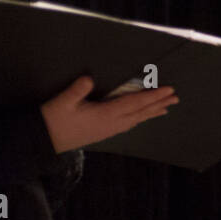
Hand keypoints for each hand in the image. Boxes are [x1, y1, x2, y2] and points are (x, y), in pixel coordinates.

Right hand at [40, 76, 177, 153]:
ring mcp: (109, 130)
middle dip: (159, 103)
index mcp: (105, 115)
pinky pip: (128, 124)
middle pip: (140, 112)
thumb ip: (76, 90)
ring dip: (152, 111)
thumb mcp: (62, 102)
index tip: (167, 90)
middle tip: (176, 97)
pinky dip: (140, 118)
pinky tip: (143, 117)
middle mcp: (112, 124)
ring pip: (136, 119)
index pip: (134, 103)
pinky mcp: (104, 132)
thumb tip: (89, 79)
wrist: (44, 141)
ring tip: (167, 107)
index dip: (152, 96)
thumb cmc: (53, 119)